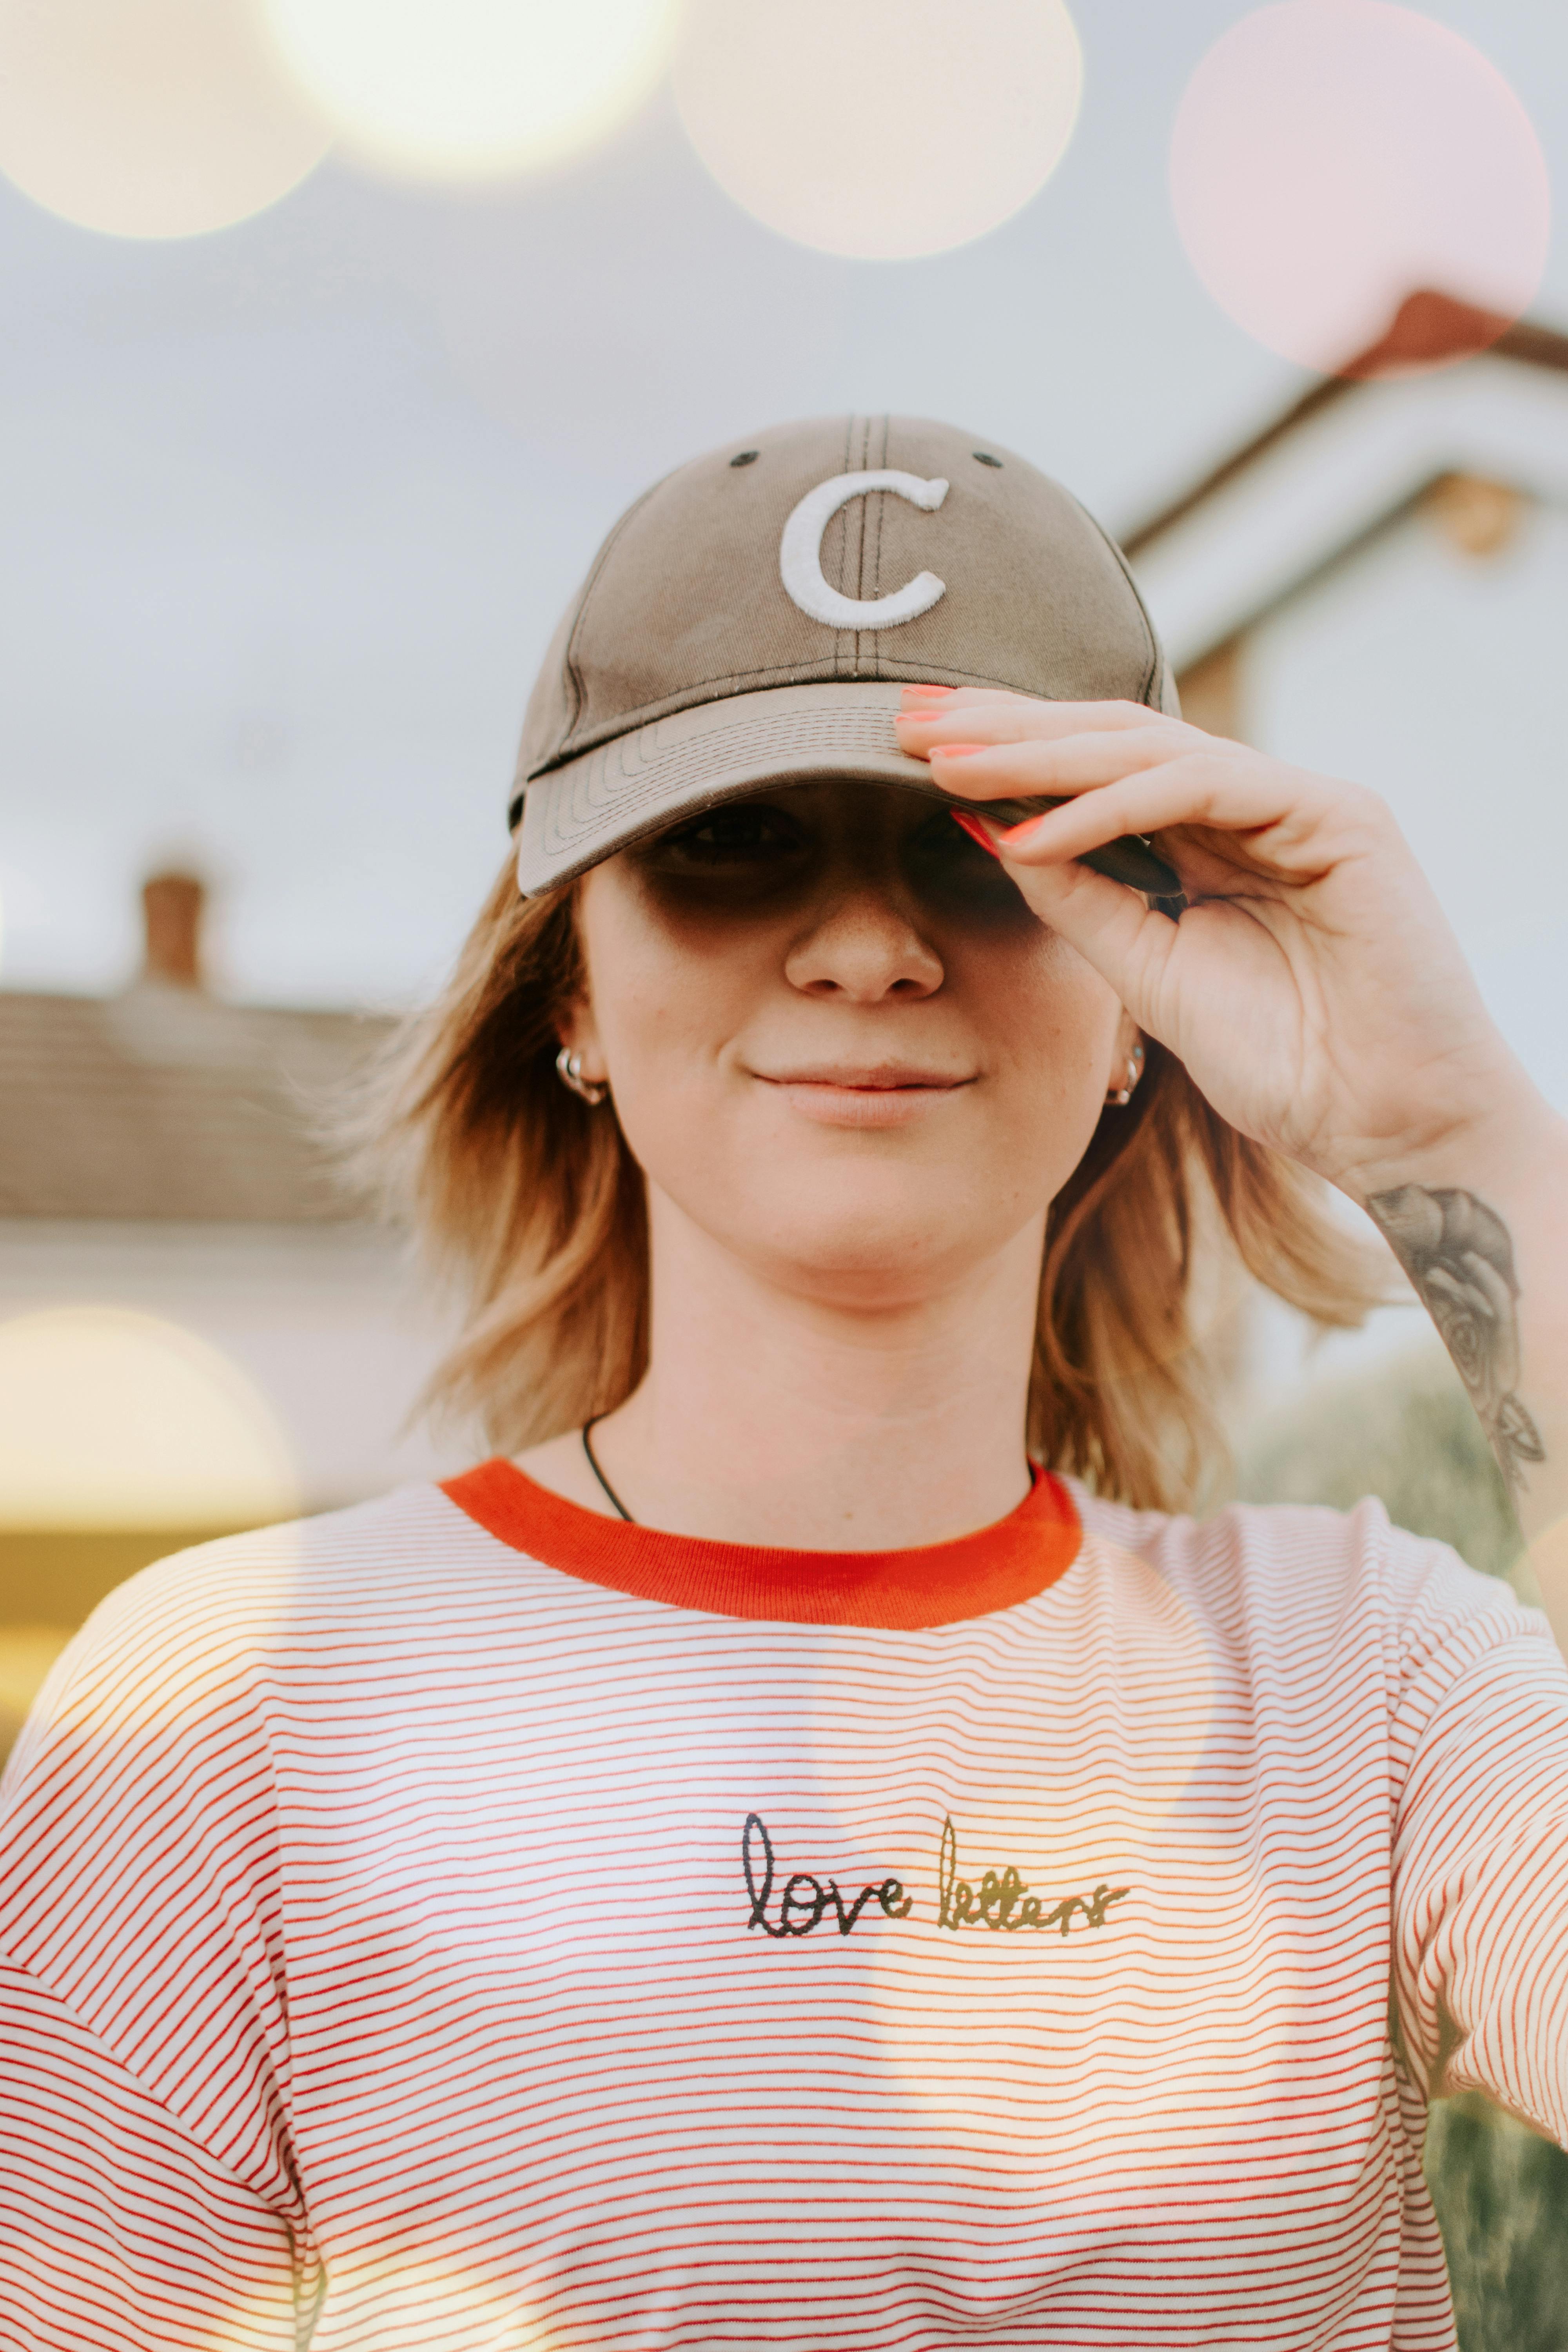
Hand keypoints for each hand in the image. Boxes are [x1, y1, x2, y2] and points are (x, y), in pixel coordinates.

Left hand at [894, 686, 1534, 1199]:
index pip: (1094, 769)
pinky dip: (1110, 806)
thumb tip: (987, 826)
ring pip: (1149, 745)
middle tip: (907, 720)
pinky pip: (1201, 787)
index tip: (911, 748)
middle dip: (1006, 727)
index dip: (1004, 753)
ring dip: (1040, 754)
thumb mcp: (1145, 972)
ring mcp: (1297, 801)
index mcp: (1209, 838)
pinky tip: (1033, 830)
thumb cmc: (1285, 1063)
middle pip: (1111, 737)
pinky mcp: (1336, 816)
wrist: (1388, 1127)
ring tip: (948, 765)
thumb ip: (1078, 898)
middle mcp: (1252, 804)